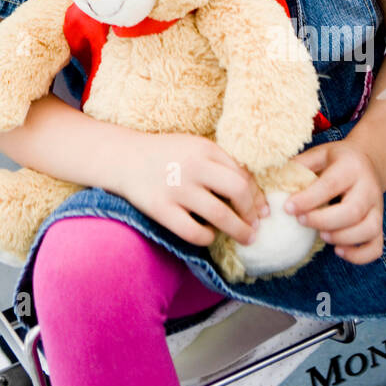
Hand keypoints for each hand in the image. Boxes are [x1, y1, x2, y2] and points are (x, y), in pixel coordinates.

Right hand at [115, 132, 270, 247]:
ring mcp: (176, 188)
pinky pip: (194, 232)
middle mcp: (193, 166)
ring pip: (221, 216)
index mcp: (205, 148)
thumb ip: (222, 164)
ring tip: (245, 238)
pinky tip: (207, 234)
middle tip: (255, 226)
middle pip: (238, 192)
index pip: (242, 175)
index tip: (261, 211)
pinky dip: (207, 237)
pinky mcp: (161, 209)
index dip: (257, 197)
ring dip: (239, 231)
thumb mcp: (195, 147)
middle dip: (252, 213)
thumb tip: (255, 196)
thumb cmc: (167, 155)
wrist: (124, 157)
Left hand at [283, 140, 383, 263]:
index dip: (308, 199)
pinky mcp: (379, 225)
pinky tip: (338, 251)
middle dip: (324, 221)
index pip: (331, 185)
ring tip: (322, 236)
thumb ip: (299, 166)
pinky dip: (359, 256)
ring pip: (368, 229)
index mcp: (350, 167)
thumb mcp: (319, 154)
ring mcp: (377, 208)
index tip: (287, 208)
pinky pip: (376, 247)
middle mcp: (368, 187)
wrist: (369, 162)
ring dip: (343, 238)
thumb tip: (273, 180)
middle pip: (353, 211)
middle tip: (302, 222)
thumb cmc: (336, 161)